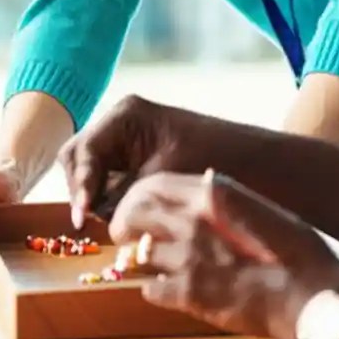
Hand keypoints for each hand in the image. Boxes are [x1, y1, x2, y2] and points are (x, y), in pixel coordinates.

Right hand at [59, 94, 242, 226]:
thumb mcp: (164, 177)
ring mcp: (126, 146)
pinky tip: (123, 220)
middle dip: (81, 190)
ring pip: (90, 175)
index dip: (80, 185)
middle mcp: (119, 127)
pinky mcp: (136, 166)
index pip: (84, 152)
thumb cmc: (216, 159)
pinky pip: (109, 185)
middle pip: (77, 160)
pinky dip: (110, 202)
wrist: (261, 164)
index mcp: (124, 115)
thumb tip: (95, 215)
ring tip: (112, 222)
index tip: (82, 217)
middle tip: (87, 223)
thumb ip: (123, 195)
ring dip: (94, 199)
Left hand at [110, 171, 338, 338]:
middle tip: (128, 235)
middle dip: (126, 222)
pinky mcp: (190, 294)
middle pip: (134, 212)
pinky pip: (152, 289)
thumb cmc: (297, 251)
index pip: (152, 184)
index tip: (137, 205)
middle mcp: (194, 220)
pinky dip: (156, 289)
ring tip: (151, 263)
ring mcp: (189, 258)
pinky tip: (168, 289)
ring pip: (139, 252)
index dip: (138, 195)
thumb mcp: (260, 208)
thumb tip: (204, 187)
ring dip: (141, 258)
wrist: (314, 295)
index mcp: (214, 194)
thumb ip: (226, 199)